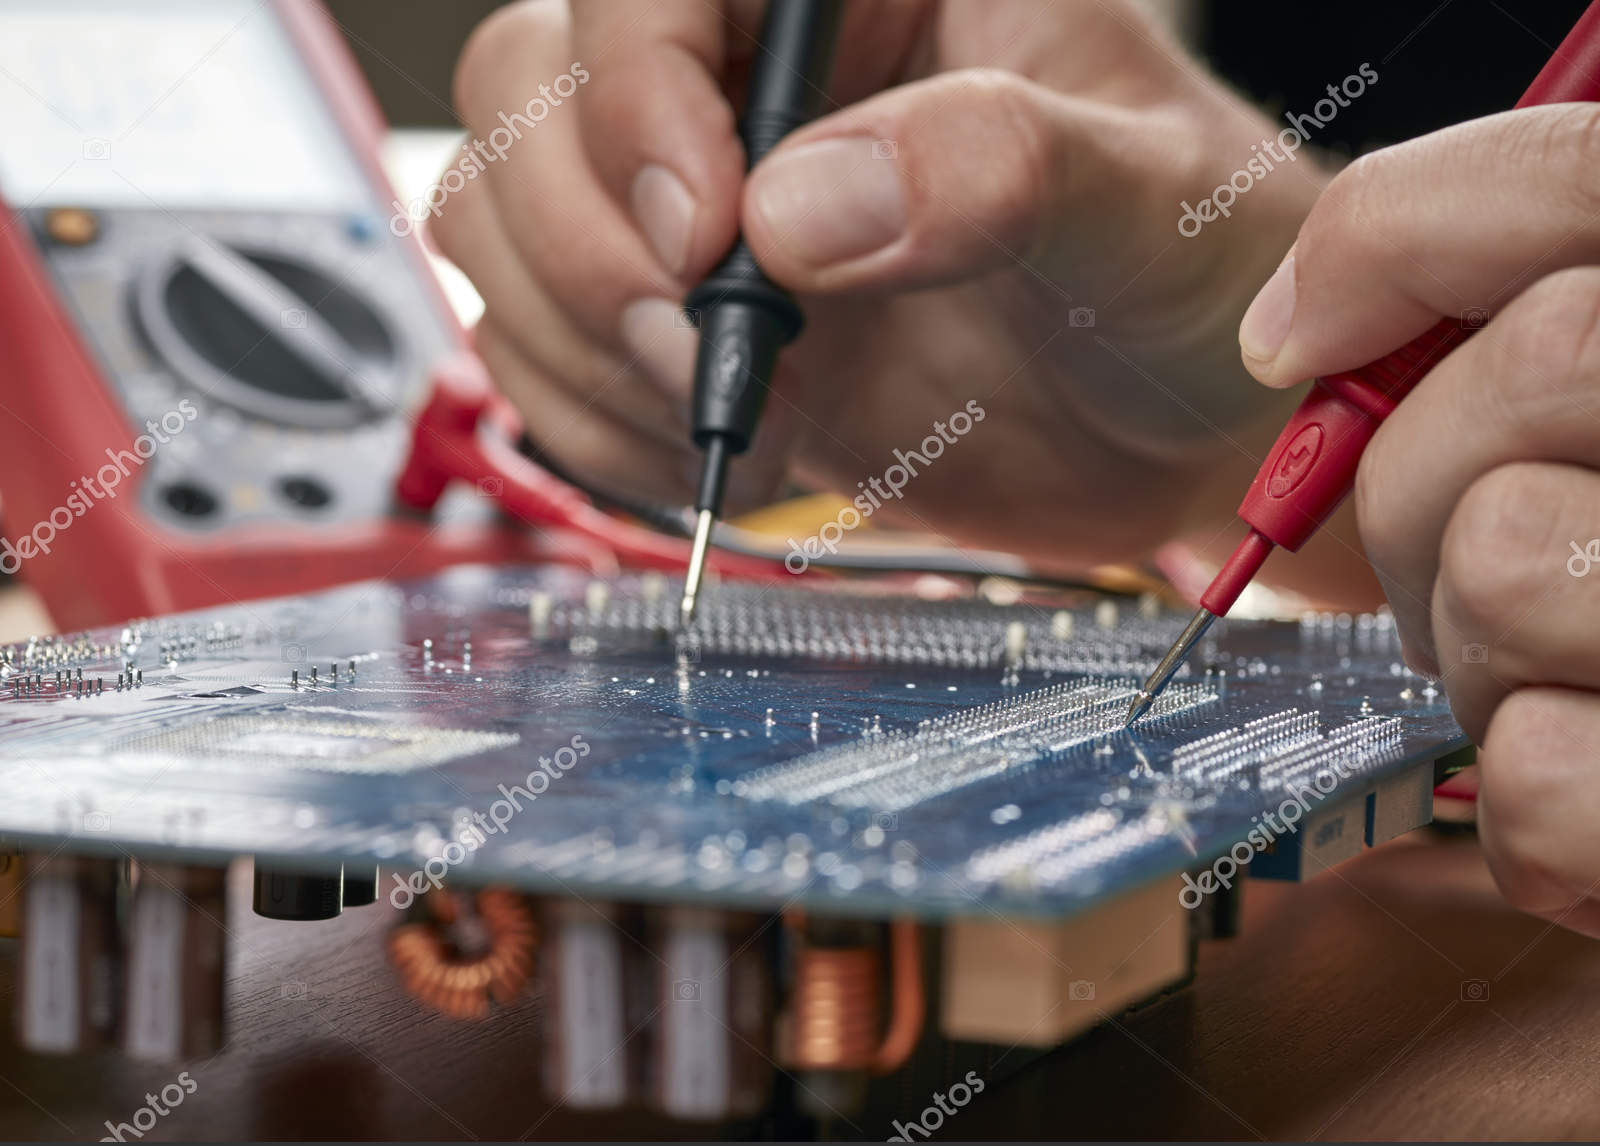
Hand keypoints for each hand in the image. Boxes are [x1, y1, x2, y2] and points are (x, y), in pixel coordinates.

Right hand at [436, 0, 1338, 574]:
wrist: (1171, 423)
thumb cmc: (1190, 274)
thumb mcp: (1144, 199)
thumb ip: (995, 171)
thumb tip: (797, 214)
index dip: (631, 96)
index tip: (710, 238)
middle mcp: (753, 83)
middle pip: (526, 91)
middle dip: (587, 245)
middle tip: (706, 348)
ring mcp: (705, 211)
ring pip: (501, 227)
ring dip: (587, 347)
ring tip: (744, 411)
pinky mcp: (688, 330)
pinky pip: (547, 362)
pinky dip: (609, 432)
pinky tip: (743, 454)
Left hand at [1238, 104, 1599, 934]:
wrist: (1591, 979)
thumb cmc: (1587, 566)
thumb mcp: (1565, 417)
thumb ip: (1483, 303)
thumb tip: (1296, 330)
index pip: (1586, 177)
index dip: (1403, 235)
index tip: (1290, 342)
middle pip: (1543, 370)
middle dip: (1421, 480)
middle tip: (1452, 556)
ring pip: (1509, 563)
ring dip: (1472, 645)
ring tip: (1551, 677)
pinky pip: (1537, 771)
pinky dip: (1527, 801)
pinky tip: (1580, 781)